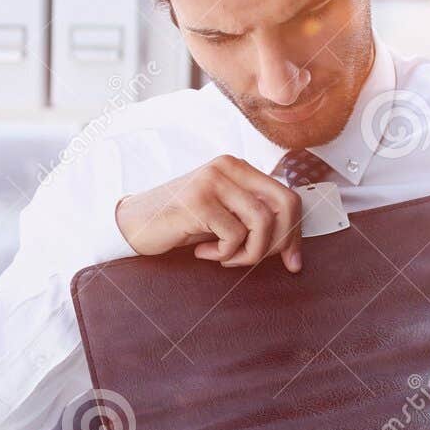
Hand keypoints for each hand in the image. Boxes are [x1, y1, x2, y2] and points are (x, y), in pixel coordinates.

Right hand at [115, 155, 302, 270]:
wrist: (134, 224)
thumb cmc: (183, 224)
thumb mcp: (225, 216)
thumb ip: (255, 220)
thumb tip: (294, 250)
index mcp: (239, 167)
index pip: (288, 197)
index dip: (295, 233)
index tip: (293, 262)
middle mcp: (228, 167)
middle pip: (284, 205)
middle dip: (278, 242)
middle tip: (253, 259)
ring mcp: (213, 181)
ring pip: (261, 222)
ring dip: (248, 253)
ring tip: (224, 258)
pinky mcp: (198, 201)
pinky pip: (233, 236)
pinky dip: (223, 254)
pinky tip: (202, 251)